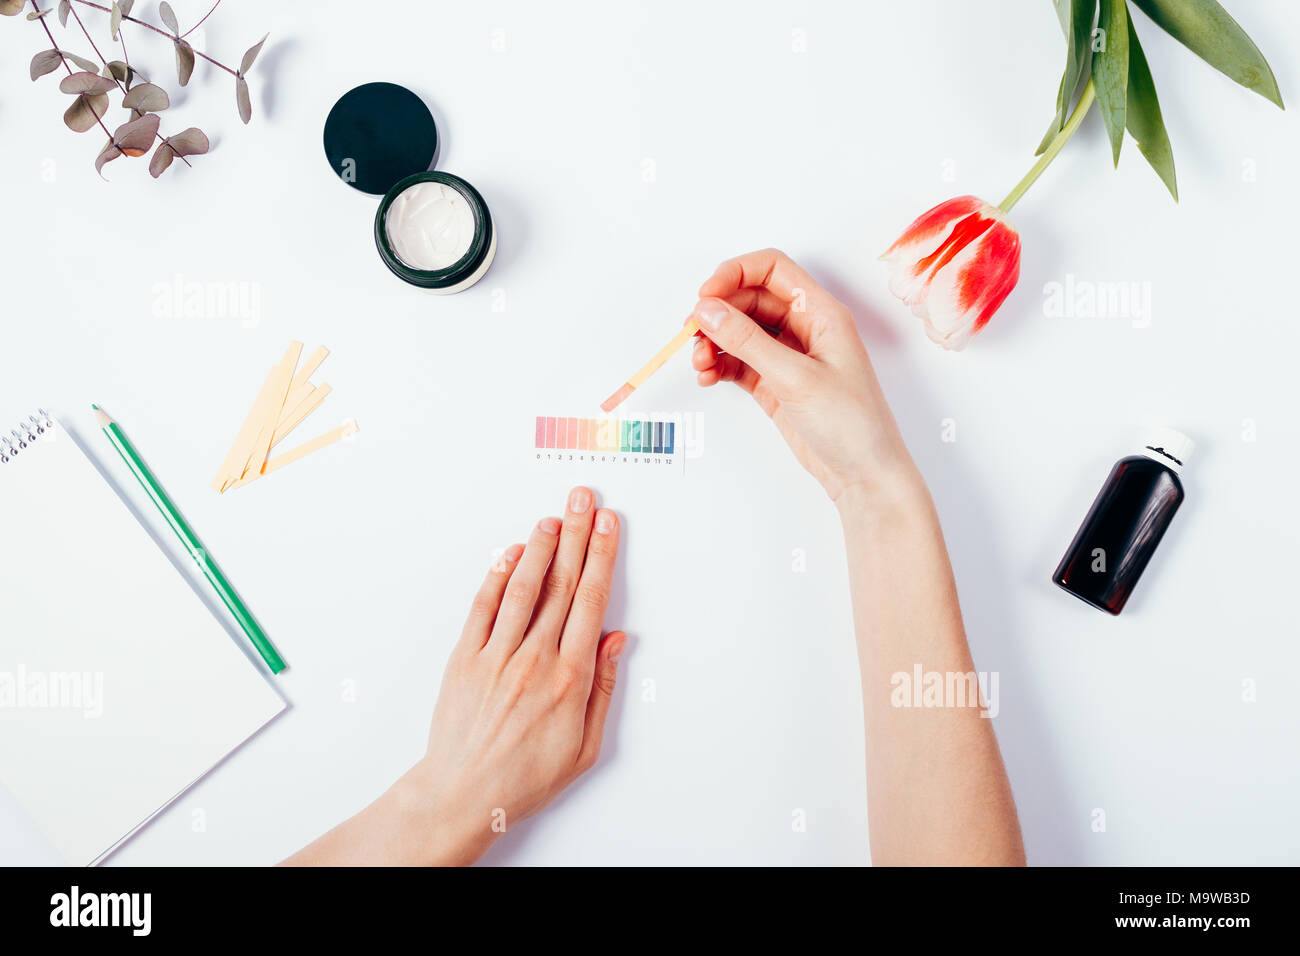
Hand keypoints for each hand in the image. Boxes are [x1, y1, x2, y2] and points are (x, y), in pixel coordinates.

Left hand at [411, 486, 624, 862]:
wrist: (464, 795)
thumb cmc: (526, 777)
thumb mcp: (585, 746)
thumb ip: (603, 688)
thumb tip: (615, 640)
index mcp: (569, 678)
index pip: (590, 601)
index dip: (601, 557)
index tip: (608, 526)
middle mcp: (534, 660)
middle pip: (561, 584)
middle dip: (576, 536)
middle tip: (584, 501)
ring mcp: (496, 656)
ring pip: (524, 588)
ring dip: (540, 547)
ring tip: (552, 517)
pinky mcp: (465, 659)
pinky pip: (483, 608)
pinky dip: (498, 576)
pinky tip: (511, 554)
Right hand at [690, 249, 915, 503]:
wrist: (864, 475)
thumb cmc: (851, 424)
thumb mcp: (796, 377)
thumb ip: (748, 341)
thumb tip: (707, 310)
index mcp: (821, 313)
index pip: (772, 269)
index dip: (734, 274)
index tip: (704, 296)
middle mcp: (804, 328)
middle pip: (749, 299)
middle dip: (718, 313)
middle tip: (694, 336)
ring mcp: (788, 356)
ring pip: (740, 332)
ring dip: (715, 342)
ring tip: (701, 364)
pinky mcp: (775, 383)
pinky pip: (739, 362)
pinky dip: (720, 365)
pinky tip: (708, 377)